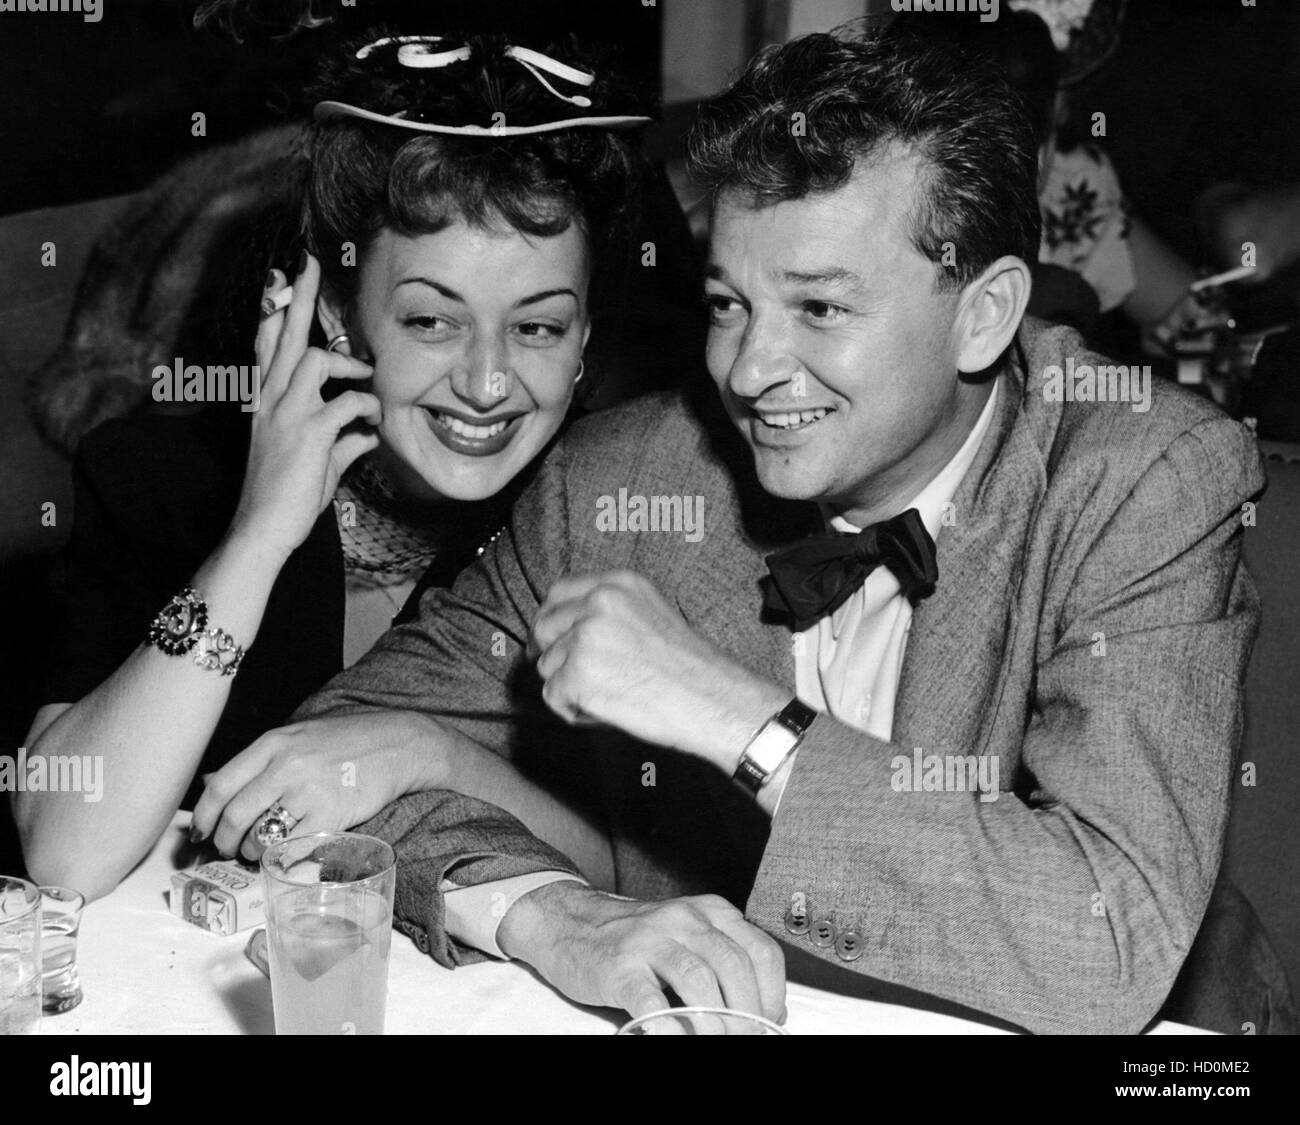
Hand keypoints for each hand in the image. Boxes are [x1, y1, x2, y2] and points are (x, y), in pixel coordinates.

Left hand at [190, 711, 442, 859]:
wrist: (397, 745)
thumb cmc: (347, 741)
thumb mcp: (297, 736)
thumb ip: (258, 759)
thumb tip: (212, 782)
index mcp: (274, 743)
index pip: (221, 784)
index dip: (204, 815)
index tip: (199, 832)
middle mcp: (286, 765)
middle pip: (235, 815)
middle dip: (224, 841)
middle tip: (227, 849)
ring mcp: (308, 791)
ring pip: (260, 836)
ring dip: (252, 851)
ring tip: (258, 850)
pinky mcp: (331, 815)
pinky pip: (293, 847)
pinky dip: (283, 856)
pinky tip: (286, 852)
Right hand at [229, 254, 381, 560]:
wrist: (263, 529)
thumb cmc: (288, 496)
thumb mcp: (317, 462)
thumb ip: (341, 442)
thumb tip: (367, 435)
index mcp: (267, 401)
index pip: (268, 344)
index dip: (276, 310)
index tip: (281, 276)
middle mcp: (271, 399)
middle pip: (286, 334)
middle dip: (300, 296)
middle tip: (309, 261)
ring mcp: (286, 413)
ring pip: (315, 359)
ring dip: (349, 364)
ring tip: (366, 379)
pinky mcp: (308, 434)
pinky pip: (347, 405)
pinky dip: (367, 410)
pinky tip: (373, 425)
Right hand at [497, 882, 786, 1025]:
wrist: (570, 923)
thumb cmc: (638, 940)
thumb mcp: (688, 936)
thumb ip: (723, 962)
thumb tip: (761, 1014)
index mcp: (710, 912)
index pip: (760, 950)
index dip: (772, 993)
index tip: (771, 1021)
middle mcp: (683, 919)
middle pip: (734, 965)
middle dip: (748, 1013)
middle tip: (747, 1039)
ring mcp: (649, 940)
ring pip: (698, 980)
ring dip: (716, 1023)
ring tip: (719, 1043)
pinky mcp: (619, 967)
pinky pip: (651, 1002)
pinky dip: (670, 1028)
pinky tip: (675, 1039)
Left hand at [528, 571, 787, 770]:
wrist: (713, 699)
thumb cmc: (690, 668)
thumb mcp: (651, 613)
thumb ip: (609, 612)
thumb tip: (564, 629)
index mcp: (617, 584)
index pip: (559, 593)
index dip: (552, 620)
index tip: (551, 641)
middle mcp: (598, 603)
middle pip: (544, 627)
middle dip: (555, 655)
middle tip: (579, 679)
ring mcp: (585, 637)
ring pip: (547, 666)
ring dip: (570, 687)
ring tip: (613, 695)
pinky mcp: (577, 674)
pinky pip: (553, 697)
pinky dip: (574, 711)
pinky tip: (609, 710)